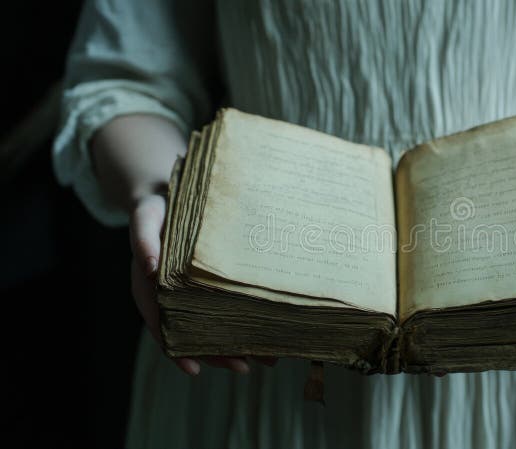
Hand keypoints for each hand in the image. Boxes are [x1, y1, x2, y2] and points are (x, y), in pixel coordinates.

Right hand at [129, 193, 276, 374]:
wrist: (173, 194)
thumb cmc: (157, 208)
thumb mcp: (145, 217)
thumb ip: (143, 240)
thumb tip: (151, 268)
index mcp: (148, 286)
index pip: (160, 325)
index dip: (175, 350)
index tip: (194, 369)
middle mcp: (169, 296)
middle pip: (192, 333)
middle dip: (217, 353)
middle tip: (244, 367)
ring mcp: (190, 292)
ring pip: (211, 326)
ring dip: (236, 344)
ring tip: (266, 360)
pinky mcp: (210, 283)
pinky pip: (225, 307)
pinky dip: (243, 321)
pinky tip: (266, 332)